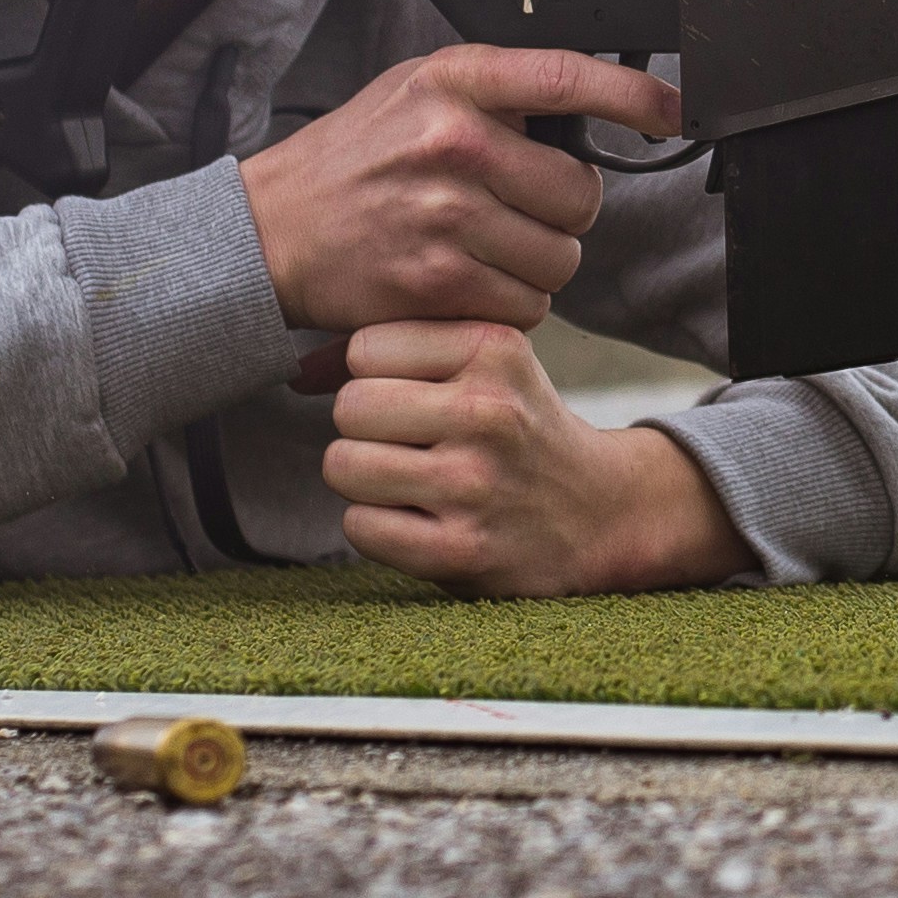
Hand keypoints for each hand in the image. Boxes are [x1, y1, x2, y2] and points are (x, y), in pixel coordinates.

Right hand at [236, 46, 681, 336]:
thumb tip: (585, 109)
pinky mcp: (438, 282)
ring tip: (483, 247)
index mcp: (455, 83)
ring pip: (560, 258)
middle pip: (580, 195)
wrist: (269, 232)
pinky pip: (526, 304)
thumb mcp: (412, 93)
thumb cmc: (349, 163)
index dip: (636, 97)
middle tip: (517, 211)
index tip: (673, 112)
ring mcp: (447, 215)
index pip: (570, 77)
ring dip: (537, 264)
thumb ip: (493, 95)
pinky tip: (466, 280)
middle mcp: (455, 143)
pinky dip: (509, 302)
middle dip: (562, 213)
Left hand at [323, 322, 741, 594]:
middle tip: (406, 444)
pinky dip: (375, 527)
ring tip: (407, 482)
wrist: (601, 513)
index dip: (377, 375)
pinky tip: (416, 521)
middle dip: (364, 429)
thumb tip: (295, 370)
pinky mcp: (461, 550)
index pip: (365, 347)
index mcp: (493, 349)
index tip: (413, 396)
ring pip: (343, 465)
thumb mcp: (489, 364)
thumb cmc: (520, 429)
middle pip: (349, 407)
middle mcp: (487, 411)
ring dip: (363, 480)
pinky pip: (360, 527)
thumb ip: (405, 349)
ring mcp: (474, 484)